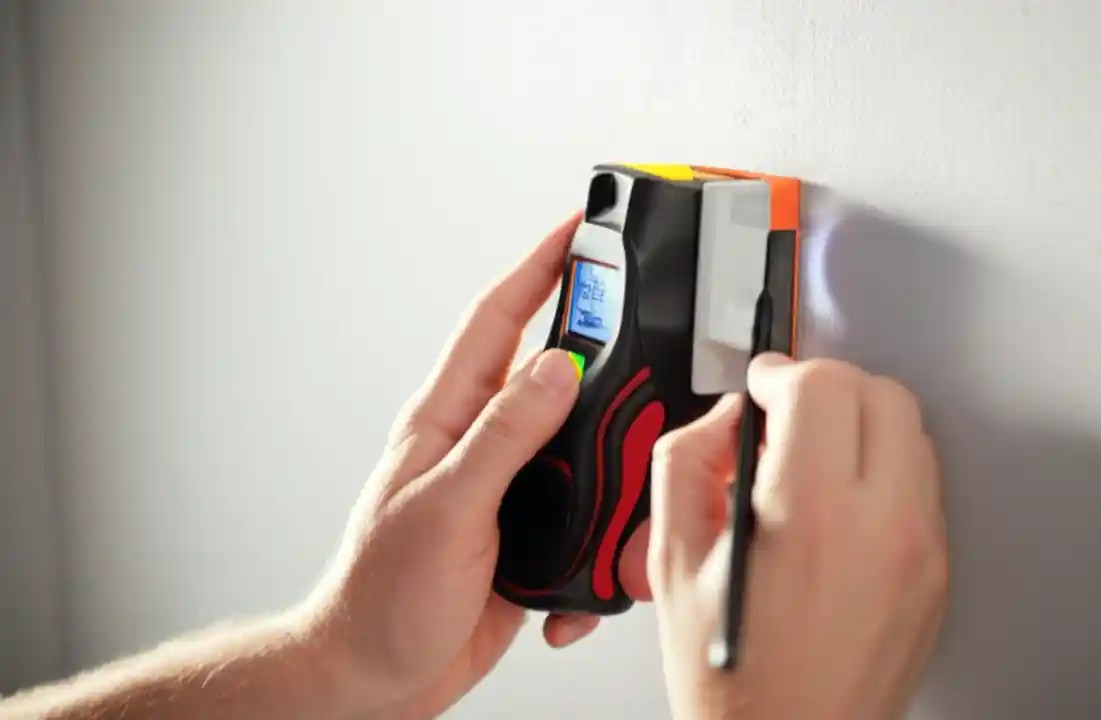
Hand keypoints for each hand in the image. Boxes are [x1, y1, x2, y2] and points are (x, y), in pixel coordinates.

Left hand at [299, 214, 648, 716]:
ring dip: (613, 448)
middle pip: (551, 371)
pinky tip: (602, 546)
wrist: (374, 676)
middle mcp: (478, 443)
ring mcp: (505, 487)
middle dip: (600, 346)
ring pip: (578, 438)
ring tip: (640, 446)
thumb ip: (504, 436)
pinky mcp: (529, 532)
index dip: (538, 266)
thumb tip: (557, 368)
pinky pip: (584, 507)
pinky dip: (604, 525)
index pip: (497, 319)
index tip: (577, 227)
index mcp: (446, 419)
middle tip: (645, 325)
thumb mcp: (446, 507)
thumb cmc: (380, 598)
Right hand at [649, 354, 947, 718]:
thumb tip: (722, 418)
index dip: (780, 371)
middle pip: (880, 394)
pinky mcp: (937, 573)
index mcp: (809, 516)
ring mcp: (920, 551)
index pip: (821, 385)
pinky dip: (883, 470)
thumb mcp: (672, 562)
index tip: (760, 387)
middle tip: (785, 411)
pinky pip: (922, 485)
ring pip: (911, 433)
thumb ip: (686, 461)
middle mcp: (880, 526)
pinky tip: (840, 500)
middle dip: (826, 386)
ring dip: (860, 424)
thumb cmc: (733, 679)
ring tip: (811, 458)